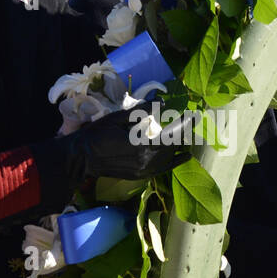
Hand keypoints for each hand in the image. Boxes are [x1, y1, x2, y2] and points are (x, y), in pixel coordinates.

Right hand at [63, 109, 187, 180]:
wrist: (83, 158)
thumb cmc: (97, 134)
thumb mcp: (118, 118)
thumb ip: (141, 111)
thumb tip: (161, 102)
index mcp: (141, 145)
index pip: (171, 134)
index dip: (184, 124)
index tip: (194, 114)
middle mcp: (146, 160)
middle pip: (172, 145)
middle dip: (182, 131)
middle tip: (189, 119)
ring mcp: (144, 170)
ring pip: (169, 156)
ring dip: (178, 144)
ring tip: (184, 132)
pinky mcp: (140, 175)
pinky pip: (163, 169)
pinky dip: (175, 161)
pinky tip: (185, 155)